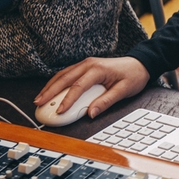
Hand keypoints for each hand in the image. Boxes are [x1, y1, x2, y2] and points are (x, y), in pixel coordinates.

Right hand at [34, 57, 149, 118]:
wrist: (139, 64)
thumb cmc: (133, 76)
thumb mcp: (123, 91)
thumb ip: (106, 102)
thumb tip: (91, 114)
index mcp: (98, 69)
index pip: (78, 86)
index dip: (67, 100)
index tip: (59, 111)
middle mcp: (88, 64)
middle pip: (64, 78)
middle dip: (49, 92)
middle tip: (39, 104)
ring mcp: (85, 64)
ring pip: (62, 75)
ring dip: (50, 87)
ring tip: (39, 99)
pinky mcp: (84, 67)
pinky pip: (66, 74)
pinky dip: (56, 83)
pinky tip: (49, 91)